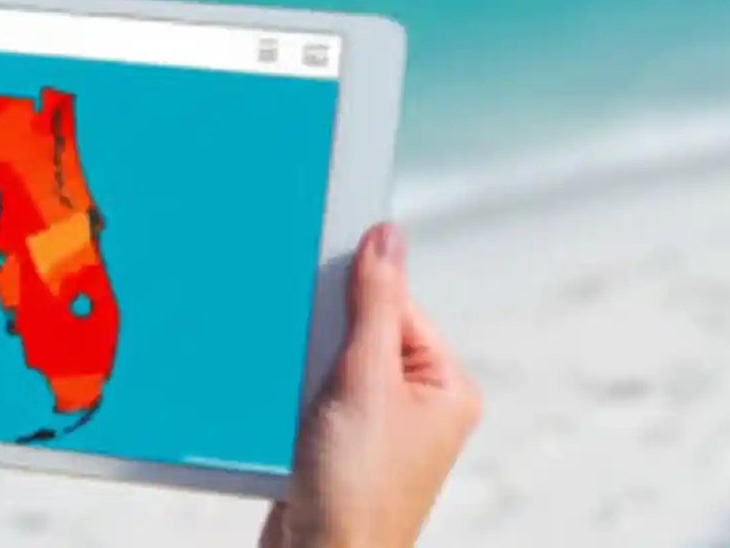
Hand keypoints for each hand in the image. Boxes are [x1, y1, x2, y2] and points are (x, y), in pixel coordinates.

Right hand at [260, 224, 480, 547]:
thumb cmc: (356, 492)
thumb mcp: (366, 381)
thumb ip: (375, 304)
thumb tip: (386, 237)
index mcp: (445, 385)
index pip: (398, 304)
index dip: (355, 294)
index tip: (319, 283)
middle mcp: (417, 403)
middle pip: (362, 329)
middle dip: (325, 334)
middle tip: (309, 358)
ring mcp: (377, 424)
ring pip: (330, 360)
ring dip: (304, 364)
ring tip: (299, 395)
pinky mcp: (338, 441)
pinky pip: (312, 392)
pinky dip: (292, 391)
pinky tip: (284, 407)